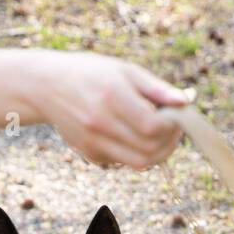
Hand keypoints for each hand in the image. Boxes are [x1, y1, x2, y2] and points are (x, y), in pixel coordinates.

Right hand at [34, 52, 186, 168]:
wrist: (47, 87)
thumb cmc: (91, 73)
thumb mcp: (125, 71)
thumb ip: (156, 89)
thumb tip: (186, 101)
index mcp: (112, 97)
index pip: (153, 126)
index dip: (173, 126)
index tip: (177, 116)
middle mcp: (100, 123)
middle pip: (149, 149)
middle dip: (170, 142)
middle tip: (173, 128)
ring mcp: (93, 142)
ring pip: (139, 162)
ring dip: (158, 153)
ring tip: (160, 135)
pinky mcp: (89, 153)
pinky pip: (124, 161)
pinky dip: (137, 152)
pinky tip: (133, 135)